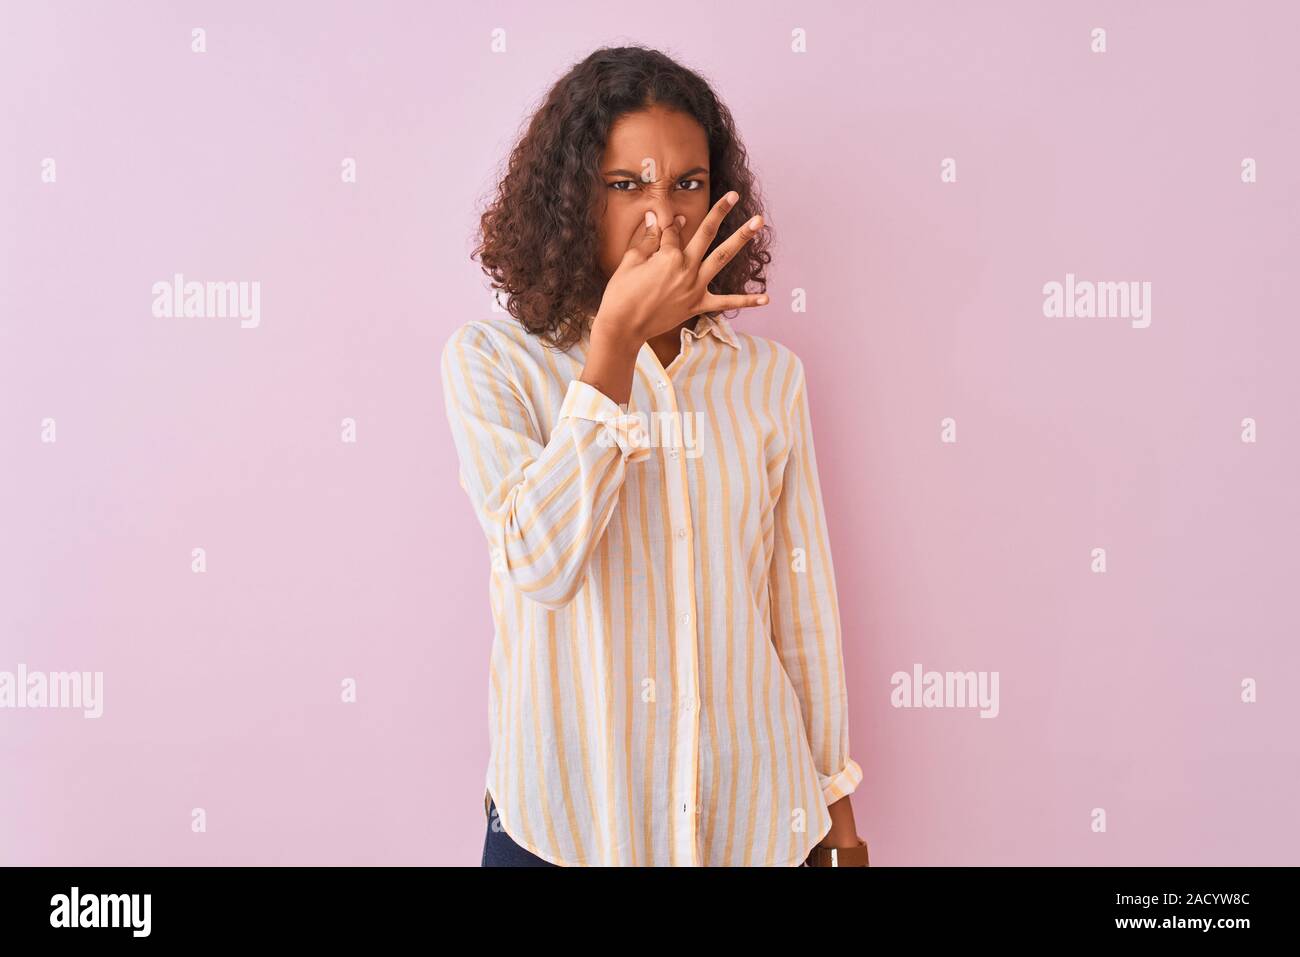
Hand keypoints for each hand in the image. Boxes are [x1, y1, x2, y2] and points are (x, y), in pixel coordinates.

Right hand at [592, 190, 768, 347]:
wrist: (623, 326)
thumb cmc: (621, 293)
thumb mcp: (630, 261)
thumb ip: (647, 239)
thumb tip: (654, 218)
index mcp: (668, 255)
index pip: (674, 231)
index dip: (671, 224)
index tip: (671, 220)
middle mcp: (686, 268)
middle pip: (706, 234)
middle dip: (721, 212)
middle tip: (735, 195)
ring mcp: (695, 287)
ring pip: (723, 257)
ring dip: (741, 238)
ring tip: (758, 223)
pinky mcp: (697, 305)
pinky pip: (725, 302)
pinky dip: (746, 301)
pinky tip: (765, 298)